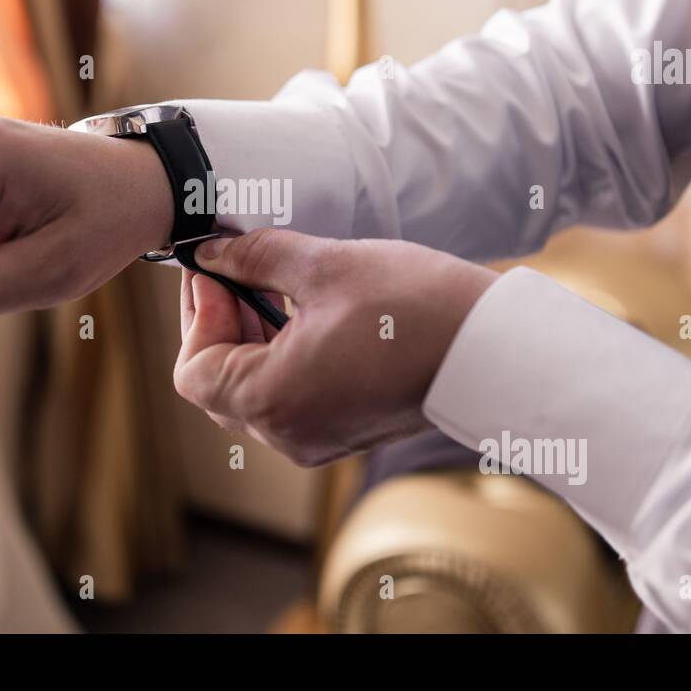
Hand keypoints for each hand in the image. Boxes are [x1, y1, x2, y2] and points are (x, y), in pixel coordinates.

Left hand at [175, 229, 496, 465]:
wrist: (496, 351)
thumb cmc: (414, 306)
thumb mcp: (323, 266)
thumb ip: (253, 257)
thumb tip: (210, 251)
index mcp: (273, 401)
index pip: (194, 369)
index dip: (197, 314)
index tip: (213, 267)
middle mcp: (288, 434)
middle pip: (218, 383)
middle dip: (219, 322)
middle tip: (233, 267)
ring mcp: (317, 439)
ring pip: (252, 391)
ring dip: (249, 336)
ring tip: (269, 282)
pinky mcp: (343, 430)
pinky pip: (288, 398)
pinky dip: (280, 356)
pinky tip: (300, 310)